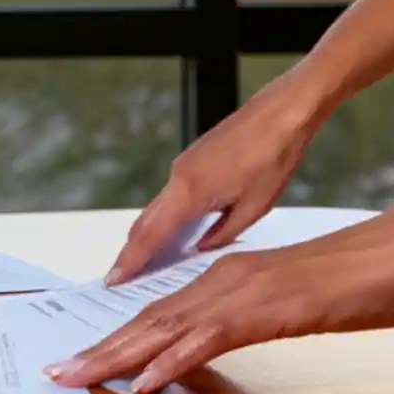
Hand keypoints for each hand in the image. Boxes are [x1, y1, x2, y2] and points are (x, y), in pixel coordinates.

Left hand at [45, 215, 393, 393]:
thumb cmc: (360, 278)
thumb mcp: (294, 304)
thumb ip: (254, 317)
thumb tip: (225, 336)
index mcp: (228, 276)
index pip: (160, 312)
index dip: (118, 337)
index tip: (84, 358)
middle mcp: (225, 278)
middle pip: (149, 319)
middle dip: (100, 348)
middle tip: (59, 372)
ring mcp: (244, 291)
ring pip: (165, 328)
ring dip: (117, 355)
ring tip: (79, 376)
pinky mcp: (268, 310)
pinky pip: (209, 339)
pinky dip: (172, 360)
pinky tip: (146, 378)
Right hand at [104, 67, 328, 285]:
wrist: (280, 113)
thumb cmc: (273, 157)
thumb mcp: (255, 207)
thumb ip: (223, 232)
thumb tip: (201, 248)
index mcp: (192, 191)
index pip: (152, 234)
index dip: (131, 260)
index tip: (113, 280)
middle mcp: (178, 177)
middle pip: (144, 222)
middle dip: (130, 252)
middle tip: (118, 278)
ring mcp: (183, 167)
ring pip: (156, 208)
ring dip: (146, 235)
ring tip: (141, 264)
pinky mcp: (192, 160)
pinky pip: (169, 195)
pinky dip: (162, 218)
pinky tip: (170, 234)